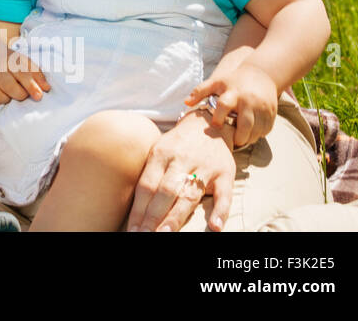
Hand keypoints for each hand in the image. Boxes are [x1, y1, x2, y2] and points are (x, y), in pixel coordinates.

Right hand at [0, 52, 48, 112]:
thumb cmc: (9, 62)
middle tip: (22, 95)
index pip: (22, 74)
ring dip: (5, 100)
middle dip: (20, 95)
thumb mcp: (23, 62)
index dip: (31, 86)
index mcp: (10, 61)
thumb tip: (46, 88)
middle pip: (10, 87)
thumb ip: (37, 74)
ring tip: (8, 96)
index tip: (39, 96)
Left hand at [128, 112, 236, 231]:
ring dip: (177, 217)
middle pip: (164, 192)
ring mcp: (204, 167)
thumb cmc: (177, 144)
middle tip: (145, 236)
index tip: (132, 229)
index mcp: (160, 154)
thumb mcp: (158, 151)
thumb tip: (134, 207)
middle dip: (153, 216)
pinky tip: (215, 227)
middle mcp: (180, 160)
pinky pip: (224, 194)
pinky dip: (220, 211)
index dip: (138, 210)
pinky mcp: (225, 173)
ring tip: (165, 235)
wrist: (208, 122)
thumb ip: (149, 175)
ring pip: (189, 194)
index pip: (146, 186)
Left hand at [185, 63, 277, 148]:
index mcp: (233, 93)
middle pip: (245, 124)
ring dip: (248, 138)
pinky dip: (258, 135)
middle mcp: (249, 101)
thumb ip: (200, 91)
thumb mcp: (216, 82)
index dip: (218, 117)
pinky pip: (266, 130)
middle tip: (232, 141)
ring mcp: (262, 108)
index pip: (224, 105)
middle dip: (238, 137)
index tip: (215, 125)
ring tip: (240, 138)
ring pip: (257, 131)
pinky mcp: (272, 113)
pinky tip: (251, 133)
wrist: (262, 74)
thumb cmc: (234, 81)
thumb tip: (185, 102)